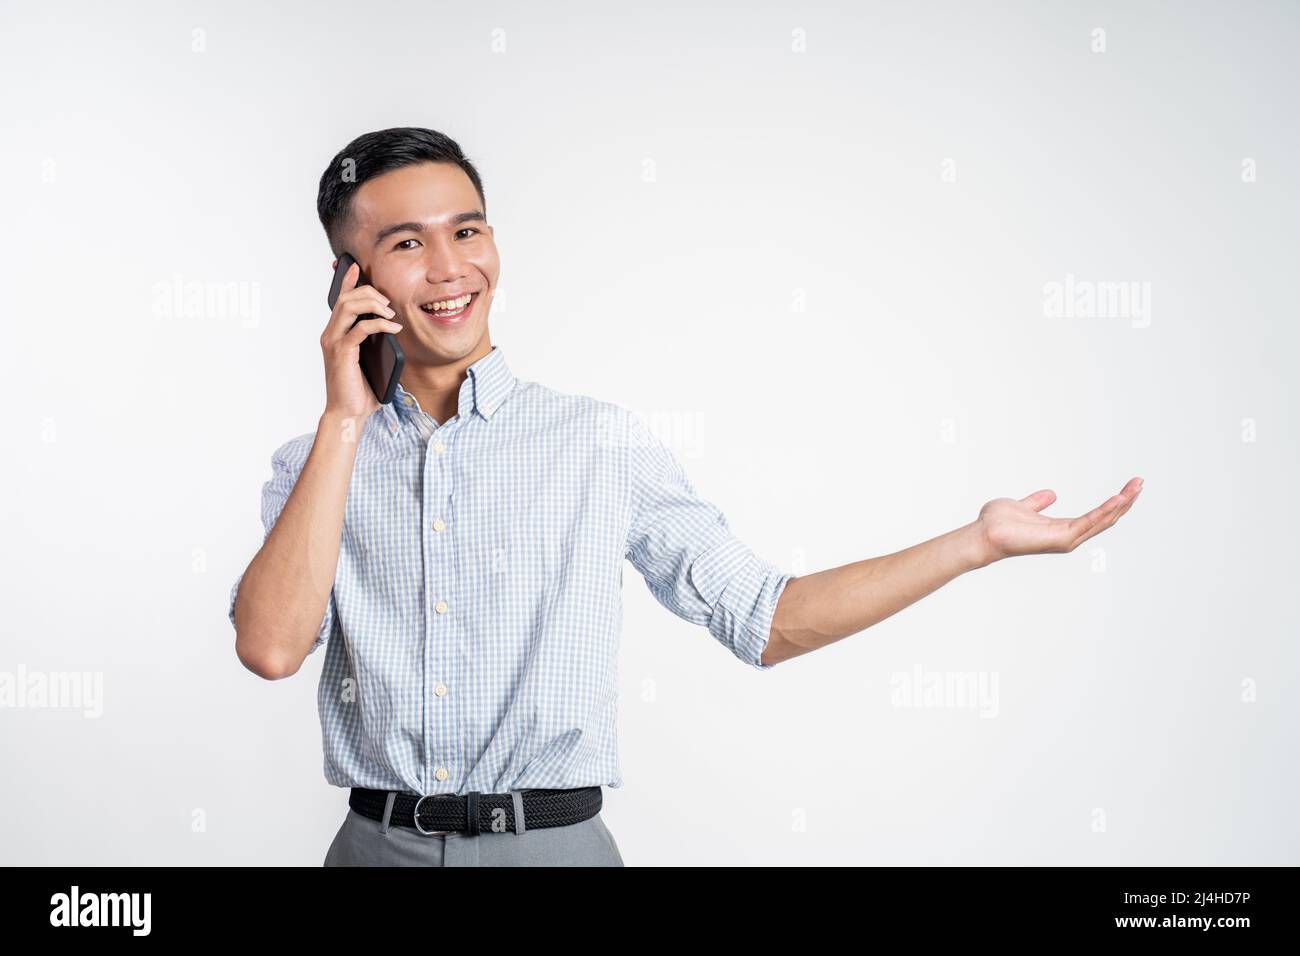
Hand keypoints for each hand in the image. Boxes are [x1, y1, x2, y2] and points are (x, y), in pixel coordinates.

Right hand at [320, 260, 402, 421]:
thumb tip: (391, 328)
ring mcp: (334, 343)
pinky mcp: (342, 353)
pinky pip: (360, 329)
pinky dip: (379, 325)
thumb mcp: (370, 360)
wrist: (348, 413)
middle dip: (368, 292)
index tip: (356, 267)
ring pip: (348, 307)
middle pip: (345, 298)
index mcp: (335, 334)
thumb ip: (374, 343)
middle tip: (388, 302)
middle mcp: (331, 334)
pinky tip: (393, 329)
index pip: (338, 300)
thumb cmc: (359, 390)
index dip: (346, 281)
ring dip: (372, 304)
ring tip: (390, 313)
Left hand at [972, 477, 1143, 566]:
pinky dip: (1104, 511)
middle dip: (1125, 501)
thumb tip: (1051, 494)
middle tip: (1140, 482)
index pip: (1096, 515)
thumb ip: (1037, 502)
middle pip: (1105, 518)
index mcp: (1062, 528)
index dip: (1114, 502)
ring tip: (1136, 487)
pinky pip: (1088, 523)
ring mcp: (1066, 539)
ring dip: (1121, 504)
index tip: (1129, 486)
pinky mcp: (1061, 538)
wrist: (983, 533)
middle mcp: (1068, 536)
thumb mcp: (1023, 506)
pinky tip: (1118, 498)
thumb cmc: (997, 524)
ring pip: (1102, 520)